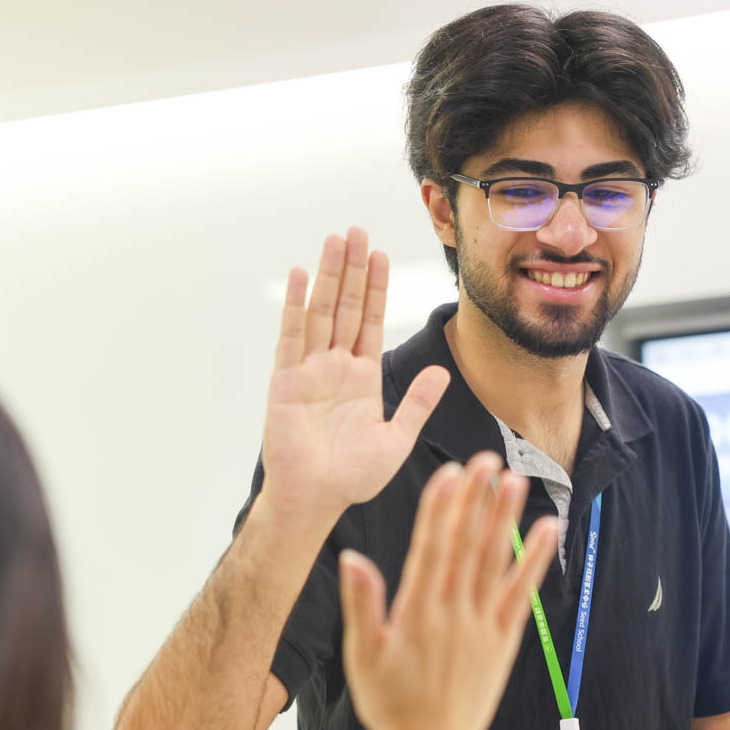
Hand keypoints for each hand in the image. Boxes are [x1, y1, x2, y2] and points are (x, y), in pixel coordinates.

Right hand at [259, 228, 450, 526]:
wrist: (316, 499)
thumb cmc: (352, 477)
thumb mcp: (396, 438)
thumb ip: (417, 404)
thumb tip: (443, 373)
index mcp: (362, 377)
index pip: (371, 321)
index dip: (376, 287)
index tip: (380, 254)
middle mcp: (335, 367)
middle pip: (346, 307)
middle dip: (353, 269)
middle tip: (357, 230)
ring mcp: (309, 371)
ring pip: (322, 312)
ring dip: (328, 276)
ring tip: (335, 240)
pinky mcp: (286, 381)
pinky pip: (292, 336)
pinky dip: (297, 305)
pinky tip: (302, 275)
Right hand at [339, 452, 559, 729]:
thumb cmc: (391, 706)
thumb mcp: (362, 656)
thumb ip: (362, 605)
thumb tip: (352, 559)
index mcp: (416, 612)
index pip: (430, 548)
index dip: (440, 507)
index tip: (449, 472)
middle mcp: (453, 612)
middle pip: (467, 545)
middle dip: (476, 499)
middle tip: (487, 459)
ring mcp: (482, 625)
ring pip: (495, 562)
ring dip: (505, 519)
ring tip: (515, 481)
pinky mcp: (504, 641)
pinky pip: (522, 594)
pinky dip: (534, 561)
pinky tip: (545, 531)